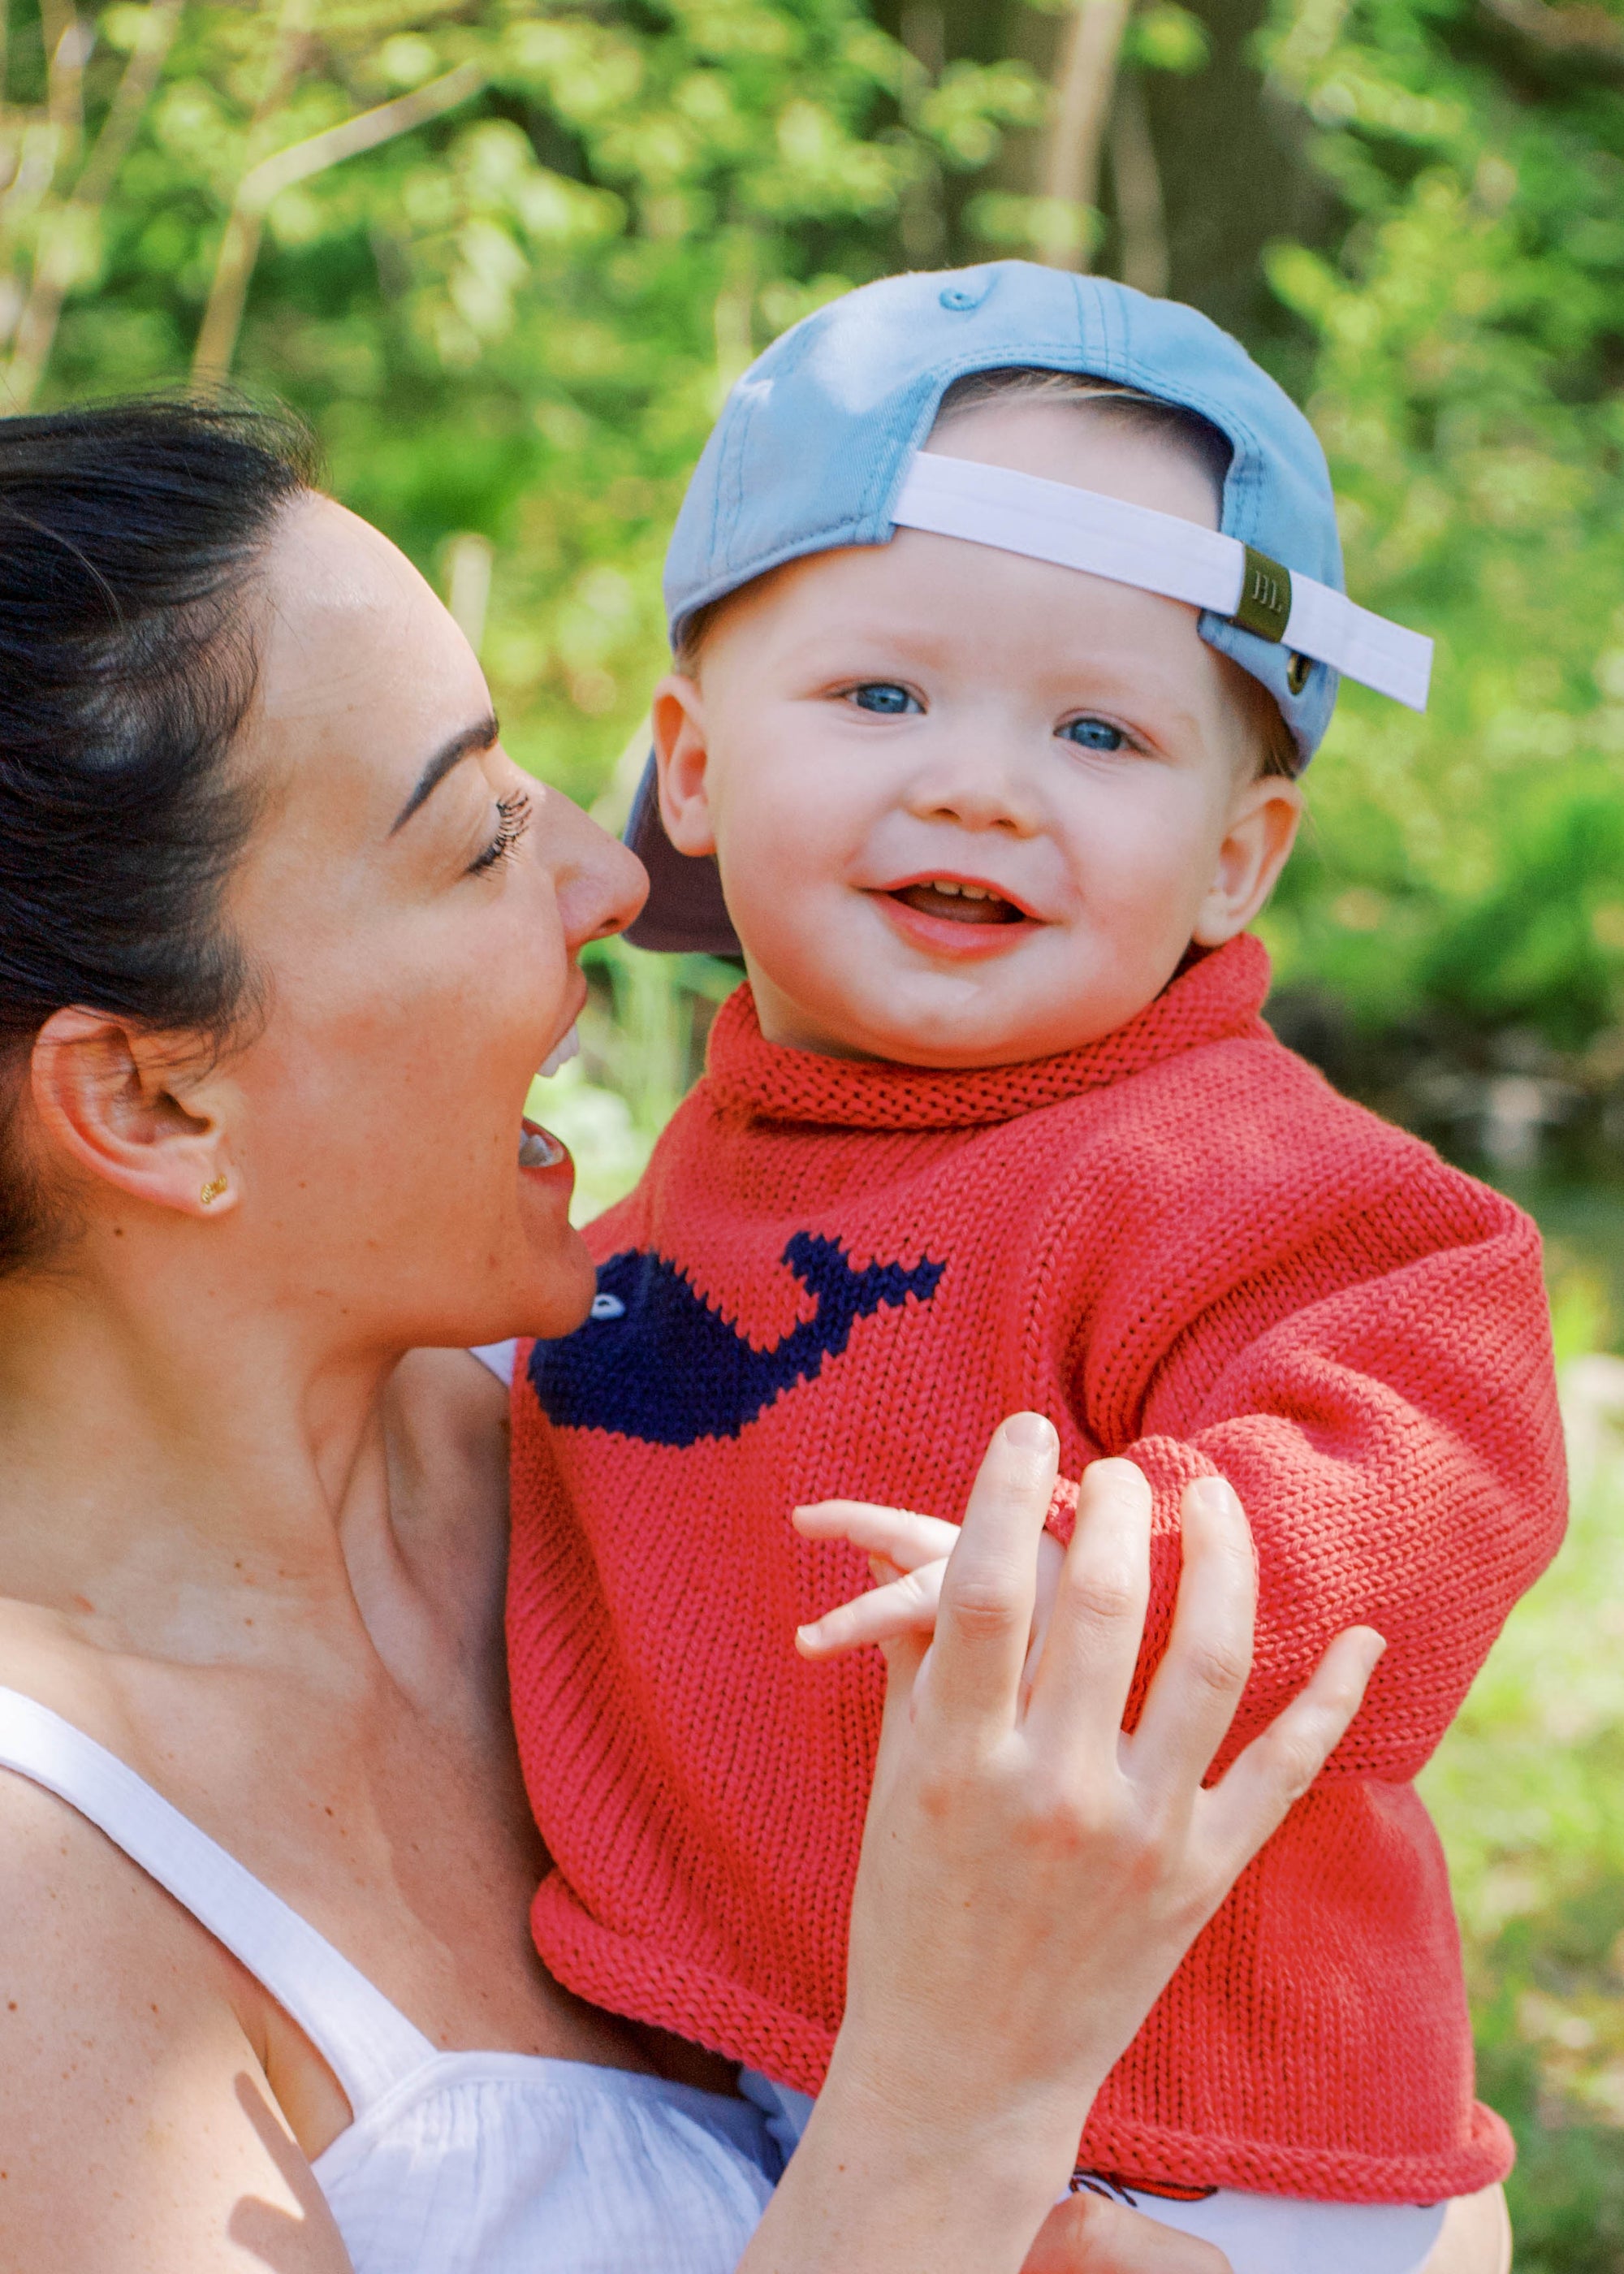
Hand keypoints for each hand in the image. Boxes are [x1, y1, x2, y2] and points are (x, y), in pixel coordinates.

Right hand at [745, 1414, 1381, 2273]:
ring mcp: (1138, 1835)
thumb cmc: (909, 1909)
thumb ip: (922, 1662)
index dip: (1005, 1486)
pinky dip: (1335, 1698)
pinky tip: (1364, 1638)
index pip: (984, 1585)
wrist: (963, 2068)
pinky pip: (1285, 1769)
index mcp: (953, 1757)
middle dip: (1116, 1506)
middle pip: (1103, 1600)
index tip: (1025, 1428)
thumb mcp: (894, 1780)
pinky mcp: (1202, 1878)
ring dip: (1221, 1557)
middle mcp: (1050, 1790)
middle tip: (1119, 1470)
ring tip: (1212, 1498)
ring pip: (1209, 1659)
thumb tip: (945, 1544)